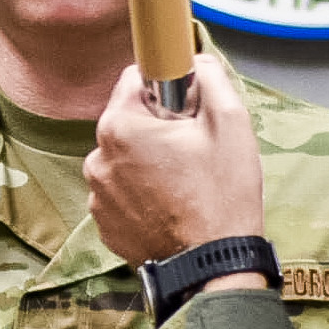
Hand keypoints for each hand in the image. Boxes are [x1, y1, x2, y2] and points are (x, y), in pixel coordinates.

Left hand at [86, 54, 265, 266]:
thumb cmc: (222, 197)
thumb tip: (195, 61)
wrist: (213, 267)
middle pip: (129, 122)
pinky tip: (171, 207)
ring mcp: (97, 195)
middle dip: (158, 129)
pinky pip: (122, 193)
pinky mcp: (104, 224)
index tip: (188, 110)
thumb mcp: (231, 124)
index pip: (135, 79)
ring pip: (125, 159)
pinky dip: (142, 195)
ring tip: (185, 186)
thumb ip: (210, 78)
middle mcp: (97, 158)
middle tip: (194, 153)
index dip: (168, 90)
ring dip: (149, 164)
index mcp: (120, 126)